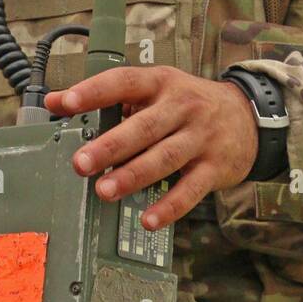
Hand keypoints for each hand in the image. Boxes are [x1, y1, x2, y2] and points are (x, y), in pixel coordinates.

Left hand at [43, 65, 259, 229]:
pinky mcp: (214, 167)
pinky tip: (149, 219)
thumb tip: (55, 103)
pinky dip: (169, 206)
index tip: (66, 103)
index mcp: (161, 83)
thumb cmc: (188, 104)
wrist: (247, 116)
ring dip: (133, 176)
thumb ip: (108, 97)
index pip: (123, 82)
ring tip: (105, 191)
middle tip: (80, 163)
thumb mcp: (154, 90)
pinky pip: (190, 190)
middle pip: (143, 127)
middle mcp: (181, 107)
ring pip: (163, 158)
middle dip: (110, 146)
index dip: (94, 92)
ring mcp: (199, 137)